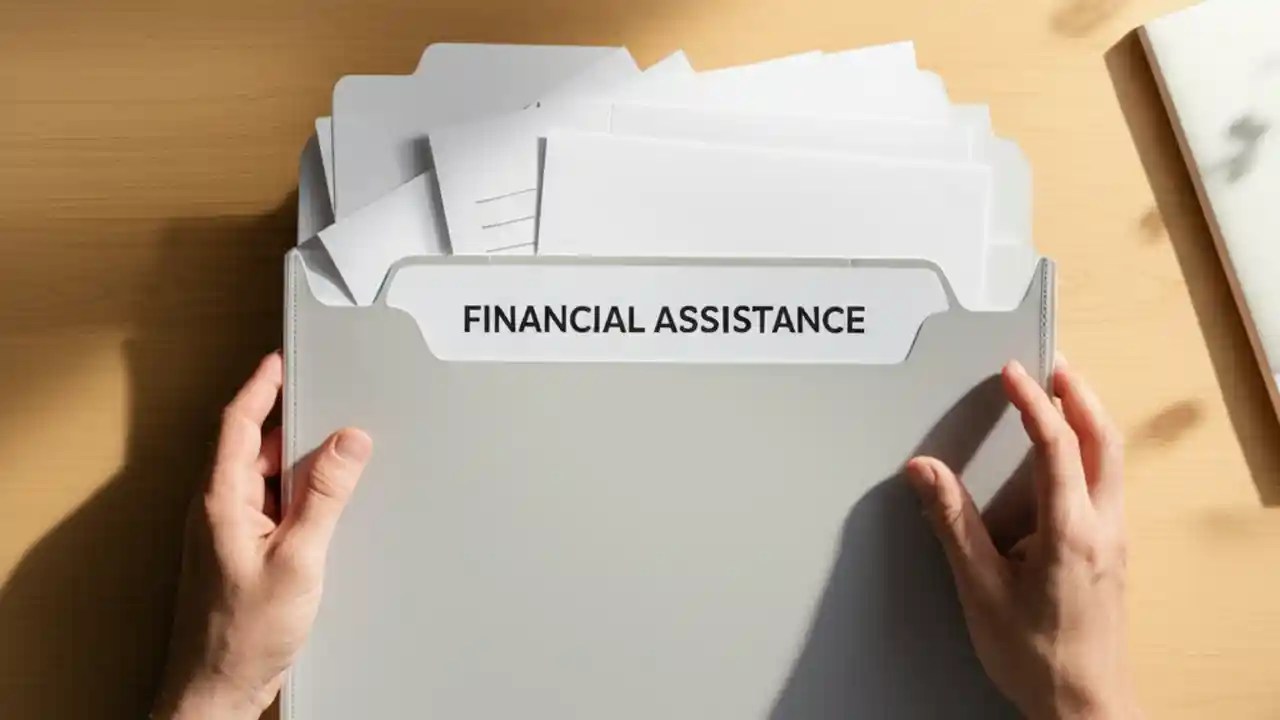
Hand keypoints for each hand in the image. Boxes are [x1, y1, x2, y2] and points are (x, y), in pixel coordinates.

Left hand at [152, 352, 372, 719]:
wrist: (218, 688)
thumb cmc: (243, 634)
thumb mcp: (299, 556)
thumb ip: (323, 494)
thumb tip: (348, 441)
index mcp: (220, 499)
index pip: (237, 423)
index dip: (261, 386)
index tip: (281, 360)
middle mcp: (216, 509)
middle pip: (251, 446)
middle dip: (289, 422)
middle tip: (328, 406)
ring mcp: (225, 532)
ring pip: (261, 478)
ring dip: (294, 463)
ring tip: (335, 459)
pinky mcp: (238, 553)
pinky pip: (267, 506)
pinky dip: (294, 495)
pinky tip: (323, 509)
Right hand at [906, 358, 1138, 719]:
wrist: (1086, 707)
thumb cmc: (1037, 658)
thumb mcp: (981, 590)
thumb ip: (953, 524)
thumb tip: (925, 472)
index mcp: (1072, 531)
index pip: (1058, 446)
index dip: (1032, 402)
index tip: (1011, 372)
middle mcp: (1103, 527)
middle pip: (1104, 439)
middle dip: (1078, 394)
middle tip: (1047, 363)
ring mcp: (1114, 539)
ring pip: (1112, 459)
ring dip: (1088, 418)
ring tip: (1056, 395)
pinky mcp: (1111, 551)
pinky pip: (1107, 483)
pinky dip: (1089, 450)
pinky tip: (1063, 457)